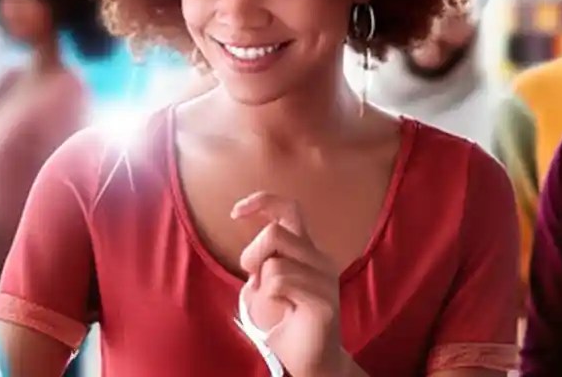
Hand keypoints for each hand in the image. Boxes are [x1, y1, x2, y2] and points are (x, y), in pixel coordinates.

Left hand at [233, 192, 357, 376]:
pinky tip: (283, 312)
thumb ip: (263, 261)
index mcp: (306, 250)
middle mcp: (319, 258)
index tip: (235, 212)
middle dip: (252, 254)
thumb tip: (254, 254)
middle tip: (252, 277)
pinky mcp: (325, 300)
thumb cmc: (283, 321)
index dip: (262, 201)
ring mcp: (326, 278)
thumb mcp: (264, 285)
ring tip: (274, 304)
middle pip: (275, 232)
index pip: (289, 209)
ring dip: (262, 286)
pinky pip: (280, 284)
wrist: (310, 360)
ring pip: (275, 263)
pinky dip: (269, 299)